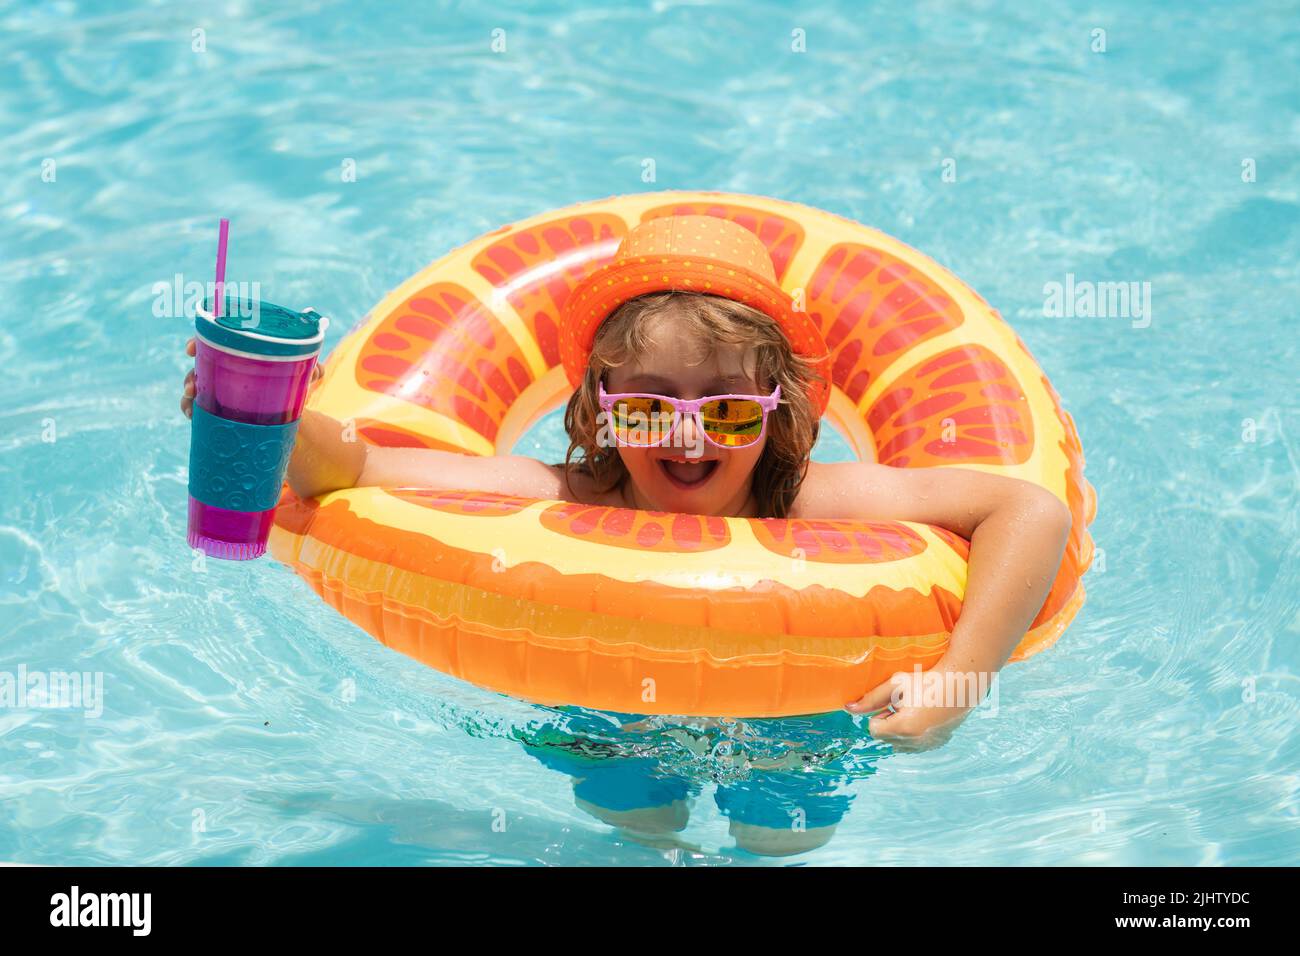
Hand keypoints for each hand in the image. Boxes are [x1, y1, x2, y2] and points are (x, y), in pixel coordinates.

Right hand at [181, 336, 321, 418]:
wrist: (292, 413)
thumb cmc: (292, 385)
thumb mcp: (302, 376)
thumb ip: (311, 371)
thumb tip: (317, 371)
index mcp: (241, 354)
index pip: (214, 342)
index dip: (198, 342)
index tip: (190, 349)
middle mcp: (227, 369)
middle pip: (200, 366)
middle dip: (191, 374)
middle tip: (192, 386)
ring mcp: (221, 388)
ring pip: (196, 387)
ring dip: (188, 395)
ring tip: (192, 404)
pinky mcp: (220, 408)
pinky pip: (200, 408)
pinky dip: (192, 411)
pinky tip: (193, 418)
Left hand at [845, 662, 977, 752]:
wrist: (960, 684)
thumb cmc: (926, 680)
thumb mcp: (896, 684)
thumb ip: (871, 698)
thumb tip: (848, 708)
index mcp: (902, 727)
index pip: (874, 730)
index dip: (880, 715)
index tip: (892, 703)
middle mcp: (915, 742)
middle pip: (886, 738)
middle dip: (890, 722)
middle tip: (905, 704)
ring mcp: (928, 745)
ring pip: (900, 745)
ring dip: (901, 730)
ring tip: (915, 710)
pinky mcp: (938, 744)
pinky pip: (917, 746)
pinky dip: (916, 735)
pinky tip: (926, 717)